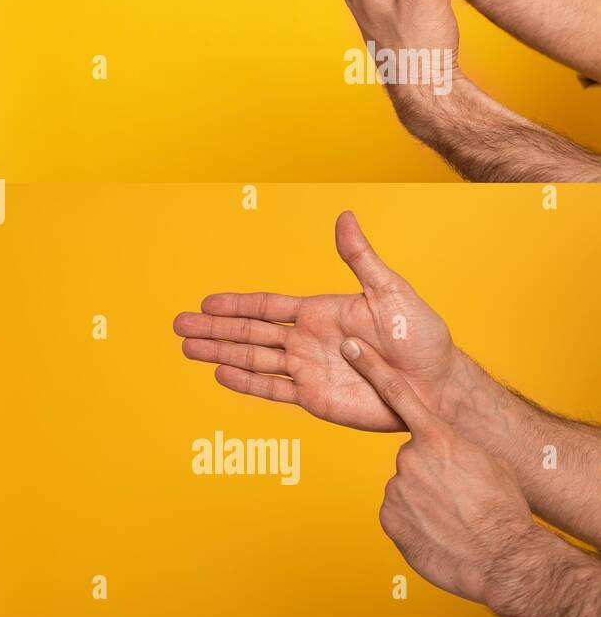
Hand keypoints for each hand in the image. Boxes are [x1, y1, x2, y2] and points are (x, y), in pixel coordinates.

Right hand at [173, 211, 457, 431]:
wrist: (436, 388)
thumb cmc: (421, 338)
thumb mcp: (390, 292)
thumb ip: (360, 258)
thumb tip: (345, 217)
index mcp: (320, 312)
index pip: (267, 306)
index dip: (236, 303)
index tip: (206, 301)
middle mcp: (307, 339)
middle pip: (249, 332)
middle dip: (213, 328)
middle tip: (179, 324)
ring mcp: (307, 369)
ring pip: (252, 359)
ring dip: (219, 352)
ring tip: (187, 347)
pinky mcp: (314, 398)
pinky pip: (271, 389)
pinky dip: (245, 382)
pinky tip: (220, 373)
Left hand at [340, 336, 534, 601]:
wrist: (503, 557)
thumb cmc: (502, 510)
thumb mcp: (487, 464)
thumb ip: (455, 448)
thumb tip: (441, 450)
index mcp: (438, 439)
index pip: (397, 394)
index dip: (372, 367)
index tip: (350, 347)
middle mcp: (410, 458)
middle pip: (412, 459)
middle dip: (430, 475)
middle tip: (458, 497)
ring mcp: (396, 487)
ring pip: (406, 489)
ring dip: (423, 502)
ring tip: (452, 519)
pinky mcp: (388, 517)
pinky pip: (398, 514)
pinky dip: (415, 523)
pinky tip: (438, 533)